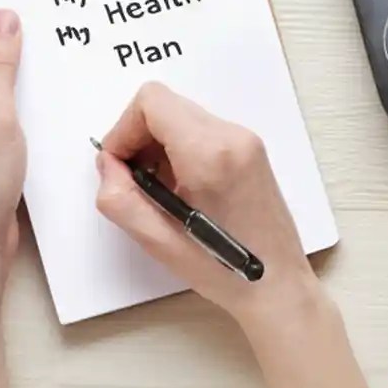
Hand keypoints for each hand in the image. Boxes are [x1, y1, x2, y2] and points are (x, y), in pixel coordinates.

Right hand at [94, 82, 320, 328]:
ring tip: (160, 191)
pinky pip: (201, 131)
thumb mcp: (157, 240)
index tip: (120, 165)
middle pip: (165, 106)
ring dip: (158, 146)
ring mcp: (246, 141)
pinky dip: (179, 150)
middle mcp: (232, 136)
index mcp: (209, 153)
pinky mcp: (251, 150)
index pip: (152, 101)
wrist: (278, 286)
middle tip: (135, 181)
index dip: (124, 129)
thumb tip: (109, 165)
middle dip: (139, 138)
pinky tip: (181, 190)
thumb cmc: (226, 271)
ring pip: (182, 117)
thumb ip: (119, 198)